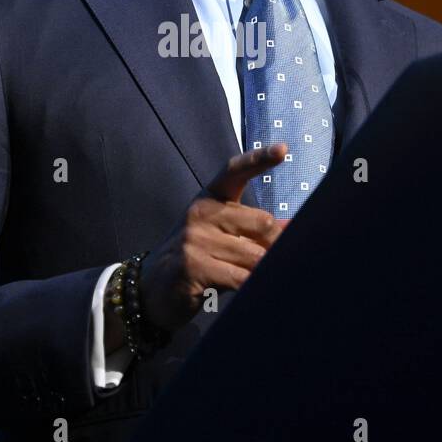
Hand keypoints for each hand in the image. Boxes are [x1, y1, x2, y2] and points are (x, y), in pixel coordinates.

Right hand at [127, 144, 288, 337]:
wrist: (150, 289)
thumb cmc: (195, 258)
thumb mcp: (220, 235)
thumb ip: (251, 228)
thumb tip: (291, 227)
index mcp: (209, 198)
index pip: (235, 171)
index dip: (259, 159)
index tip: (283, 150)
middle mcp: (201, 213)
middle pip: (263, 223)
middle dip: (276, 247)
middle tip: (276, 262)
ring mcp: (195, 239)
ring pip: (256, 255)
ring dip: (263, 272)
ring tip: (257, 280)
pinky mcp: (193, 266)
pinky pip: (241, 278)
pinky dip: (251, 287)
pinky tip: (248, 292)